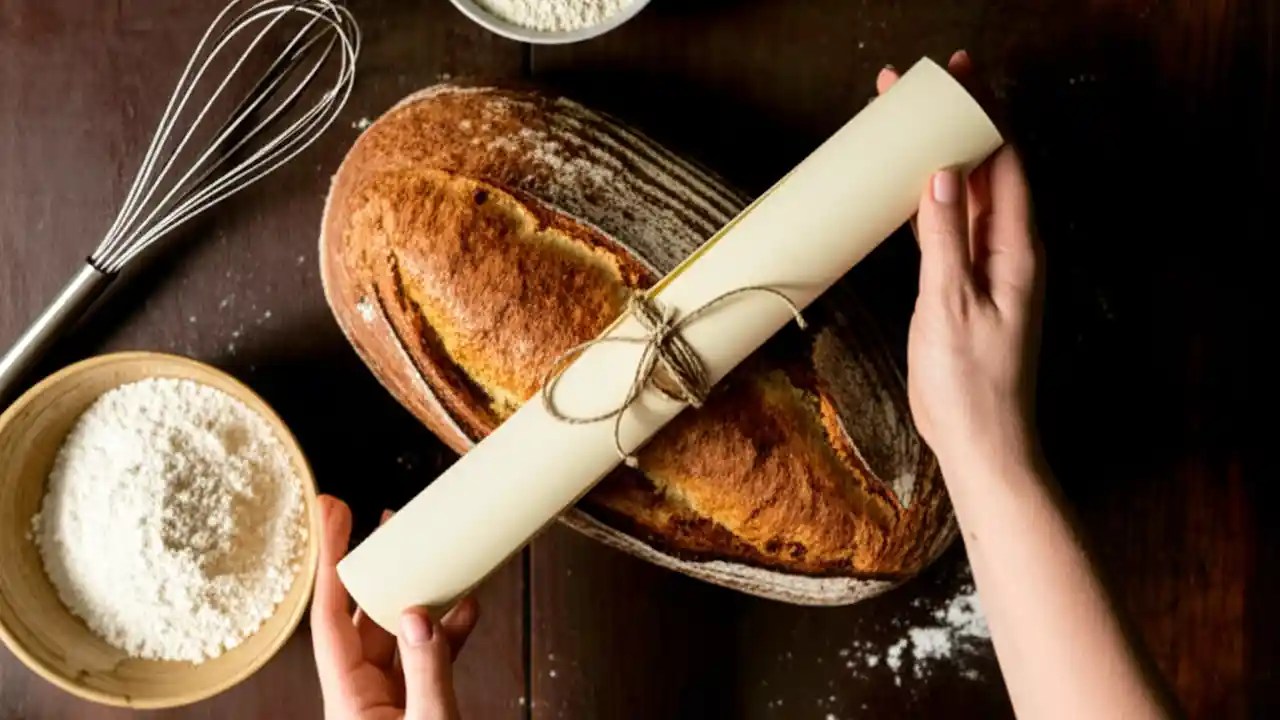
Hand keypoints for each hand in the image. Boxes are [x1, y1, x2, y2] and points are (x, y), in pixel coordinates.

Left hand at [312, 496, 479, 719]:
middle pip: (364, 616)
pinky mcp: (416, 707)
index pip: (330, 617)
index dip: (330, 560)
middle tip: (389, 520)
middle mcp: (362, 695)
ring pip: (399, 634)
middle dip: (378, 567)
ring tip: (433, 557)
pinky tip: (466, 609)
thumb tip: (418, 616)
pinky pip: (427, 659)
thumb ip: (426, 672)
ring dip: (420, 597)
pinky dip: (447, 633)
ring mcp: (389, 701)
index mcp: (349, 699)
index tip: (331, 514)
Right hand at [878, 53, 1043, 474]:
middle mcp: (1010, 251)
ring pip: (969, 197)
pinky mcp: (967, 288)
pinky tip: (912, 187)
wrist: (981, 443)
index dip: (982, 116)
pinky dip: (933, 200)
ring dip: (942, 159)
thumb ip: (946, 238)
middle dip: (957, 126)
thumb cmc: (970, 384)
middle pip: (987, 171)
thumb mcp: (949, 306)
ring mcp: (990, 269)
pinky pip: (954, 228)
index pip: (1004, 163)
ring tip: (909, 125)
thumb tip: (944, 174)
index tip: (953, 81)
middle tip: (918, 90)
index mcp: (1017, 250)